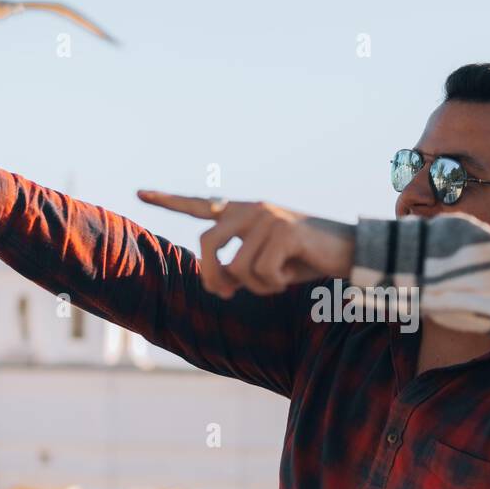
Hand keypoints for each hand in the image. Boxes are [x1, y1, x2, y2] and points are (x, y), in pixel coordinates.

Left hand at [137, 191, 354, 298]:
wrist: (350, 251)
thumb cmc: (306, 259)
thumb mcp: (266, 263)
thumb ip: (238, 265)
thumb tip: (217, 283)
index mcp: (244, 212)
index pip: (201, 205)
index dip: (170, 201)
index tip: (140, 192)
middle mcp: (252, 209)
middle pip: (206, 244)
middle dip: (211, 276)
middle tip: (224, 295)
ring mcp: (267, 217)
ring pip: (237, 268)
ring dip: (256, 286)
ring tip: (278, 280)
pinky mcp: (284, 231)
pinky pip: (261, 274)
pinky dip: (274, 286)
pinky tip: (292, 276)